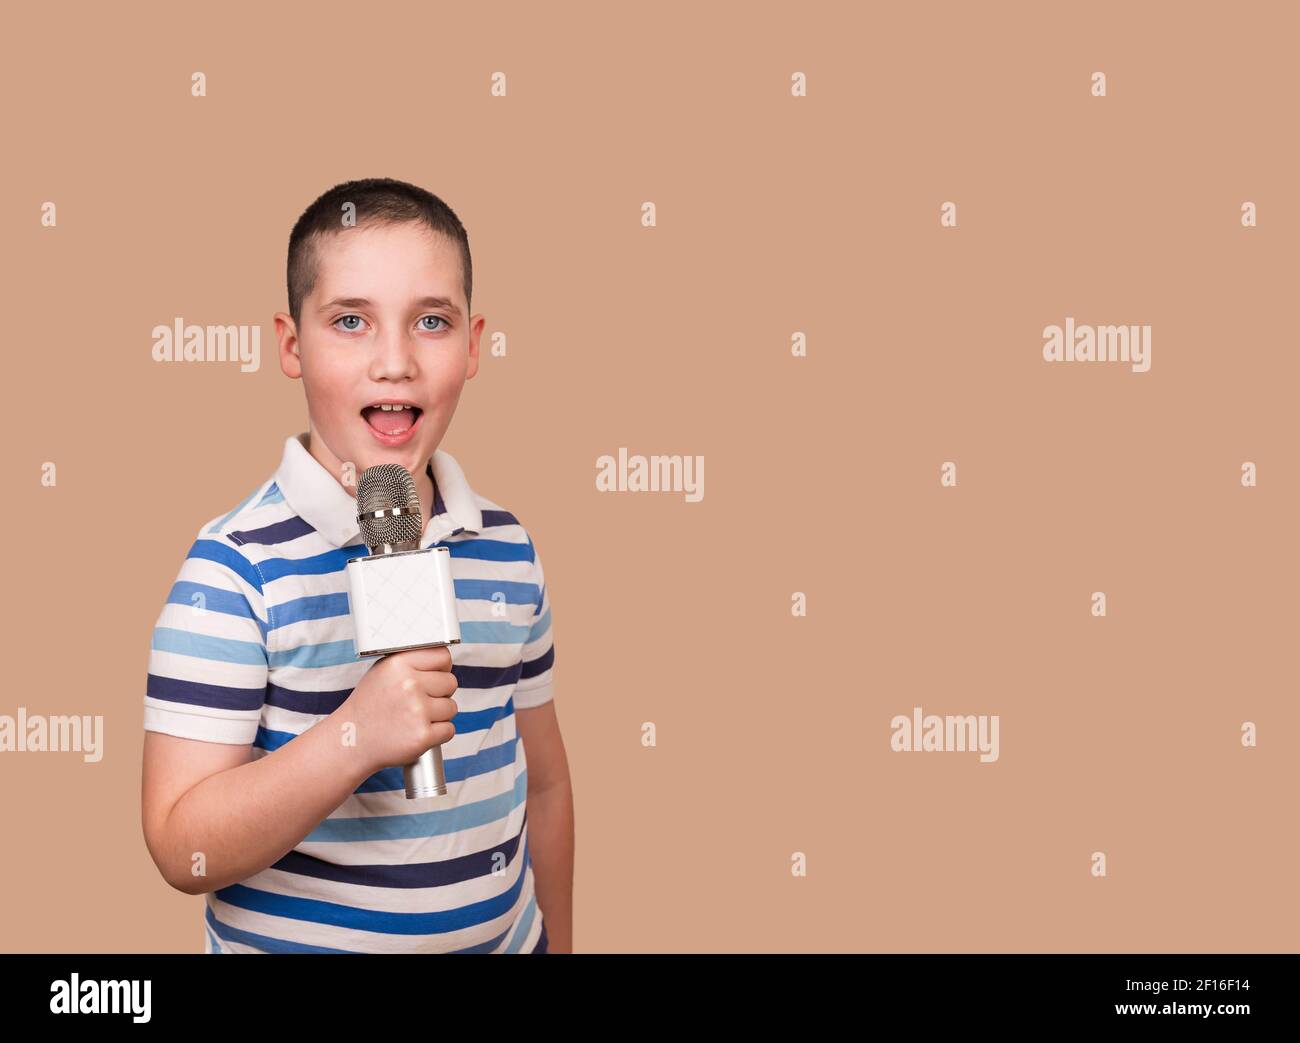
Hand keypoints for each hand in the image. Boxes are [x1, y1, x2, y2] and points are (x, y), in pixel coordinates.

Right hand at [343, 645, 457, 773]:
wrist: (352, 741)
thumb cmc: (370, 707)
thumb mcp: (383, 672)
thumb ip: (411, 663)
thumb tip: (443, 661)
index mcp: (398, 664)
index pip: (442, 656)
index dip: (442, 668)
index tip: (434, 677)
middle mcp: (408, 684)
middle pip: (451, 682)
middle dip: (439, 694)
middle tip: (418, 703)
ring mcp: (417, 711)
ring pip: (451, 707)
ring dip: (438, 715)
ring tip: (414, 718)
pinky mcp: (422, 736)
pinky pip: (449, 730)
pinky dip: (438, 734)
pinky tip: (417, 732)